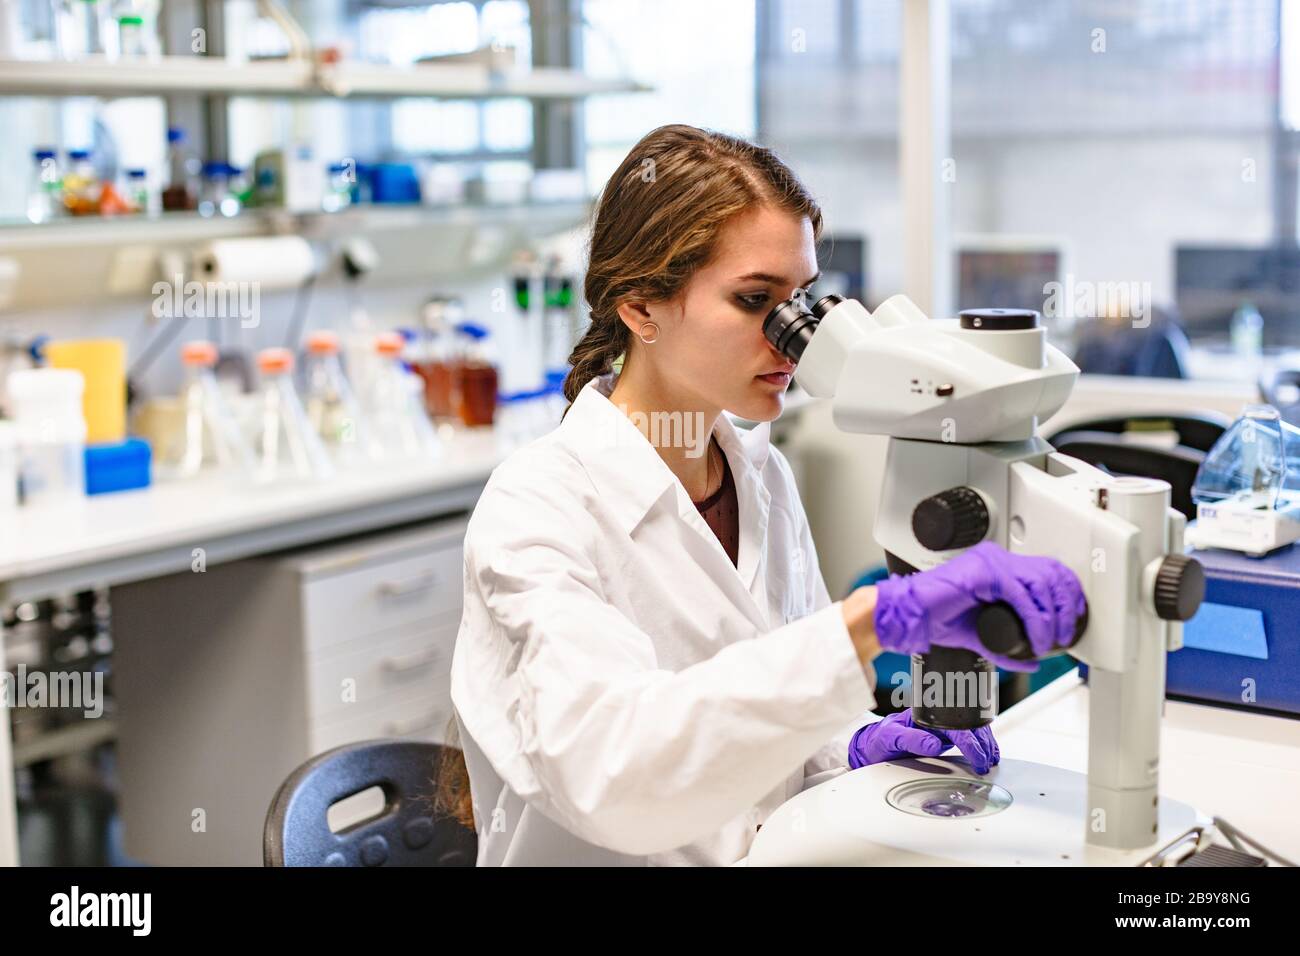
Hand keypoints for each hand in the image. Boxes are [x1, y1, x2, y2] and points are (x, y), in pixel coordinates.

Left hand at [847, 708, 1000, 774]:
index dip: (971, 741)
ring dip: (986, 742)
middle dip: (983, 743)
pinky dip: (981, 744)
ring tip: (992, 759)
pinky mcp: (945, 735)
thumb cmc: (881, 738)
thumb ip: (911, 739)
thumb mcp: (890, 738)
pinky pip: (969, 736)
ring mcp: (943, 726)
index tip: (978, 758)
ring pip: (973, 728)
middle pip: (970, 725)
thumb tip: (935, 744)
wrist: (874, 744)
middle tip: (987, 763)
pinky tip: (988, 753)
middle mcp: (938, 718)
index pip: (957, 725)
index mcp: (927, 715)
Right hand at [872, 541, 1085, 671]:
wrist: (910, 618)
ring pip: (1040, 582)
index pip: (1047, 570)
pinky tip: (1035, 638)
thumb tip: (1032, 660)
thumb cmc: (936, 619)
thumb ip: (1007, 645)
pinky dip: (1034, 619)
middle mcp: (996, 559)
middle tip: (1065, 634)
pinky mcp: (983, 572)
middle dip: (1066, 606)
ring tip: (1049, 640)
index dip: (1067, 594)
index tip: (1073, 618)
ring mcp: (989, 562)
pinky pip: (1020, 594)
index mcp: (997, 566)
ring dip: (1053, 616)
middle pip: (1051, 572)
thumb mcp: (982, 635)